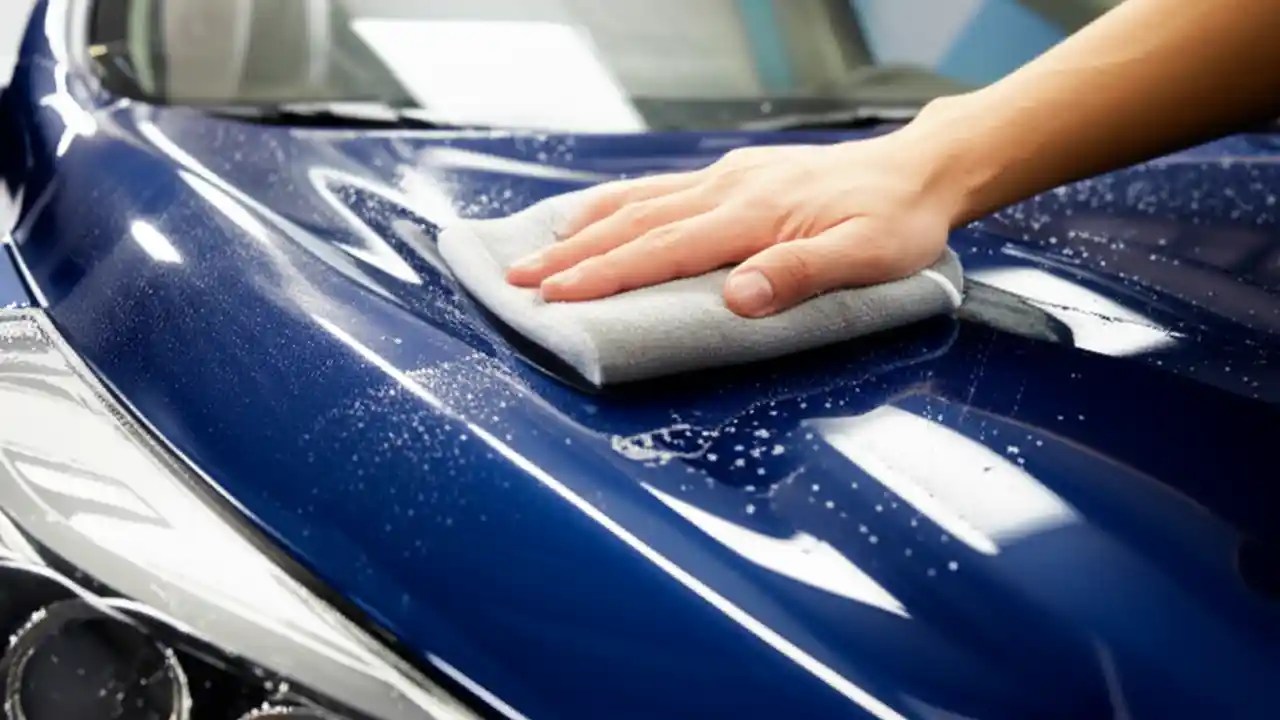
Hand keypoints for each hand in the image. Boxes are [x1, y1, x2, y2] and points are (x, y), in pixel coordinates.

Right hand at [505, 128, 966, 316]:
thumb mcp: (868, 257)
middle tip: (520, 278)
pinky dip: (618, 203)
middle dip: (574, 254)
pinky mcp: (733, 175)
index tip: (558, 293)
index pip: (664, 249)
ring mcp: (727, 178)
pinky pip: (661, 188)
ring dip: (586, 229)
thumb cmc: (898, 222)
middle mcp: (729, 189)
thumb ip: (801, 275)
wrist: (919, 170)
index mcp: (755, 214)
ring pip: (641, 201)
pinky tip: (596, 213)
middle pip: (636, 224)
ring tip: (539, 250)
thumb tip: (738, 299)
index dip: (607, 274)